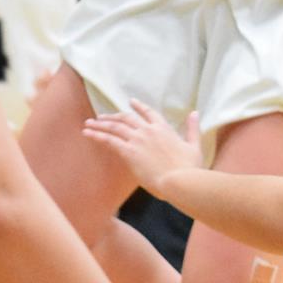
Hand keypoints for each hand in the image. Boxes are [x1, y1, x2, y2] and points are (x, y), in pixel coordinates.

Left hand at [83, 101, 202, 194]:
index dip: (138, 106)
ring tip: (89, 123)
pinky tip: (87, 133)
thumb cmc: (190, 168)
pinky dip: (97, 135)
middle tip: (101, 117)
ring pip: (114, 127)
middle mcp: (148, 130)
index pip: (148, 112)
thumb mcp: (194, 146)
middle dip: (113, 116)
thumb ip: (193, 128)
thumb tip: (195, 113)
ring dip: (100, 124)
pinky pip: (109, 140)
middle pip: (126, 118)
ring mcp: (138, 140)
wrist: (181, 180)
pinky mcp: (129, 152)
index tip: (130, 102)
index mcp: (164, 128)